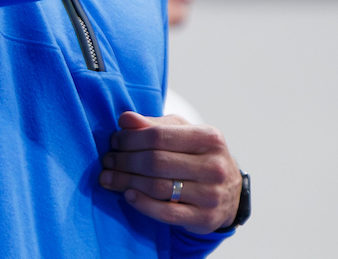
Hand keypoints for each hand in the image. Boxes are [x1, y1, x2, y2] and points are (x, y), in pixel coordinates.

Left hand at [98, 111, 241, 232]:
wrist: (229, 193)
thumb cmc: (198, 156)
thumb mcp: (182, 133)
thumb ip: (153, 124)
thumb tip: (125, 118)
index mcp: (209, 138)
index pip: (158, 135)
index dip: (130, 138)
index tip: (114, 141)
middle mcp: (214, 166)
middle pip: (156, 162)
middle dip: (125, 161)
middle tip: (108, 161)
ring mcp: (211, 195)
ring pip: (158, 187)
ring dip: (127, 182)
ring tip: (110, 178)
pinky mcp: (205, 218)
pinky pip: (167, 213)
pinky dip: (143, 205)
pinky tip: (128, 195)